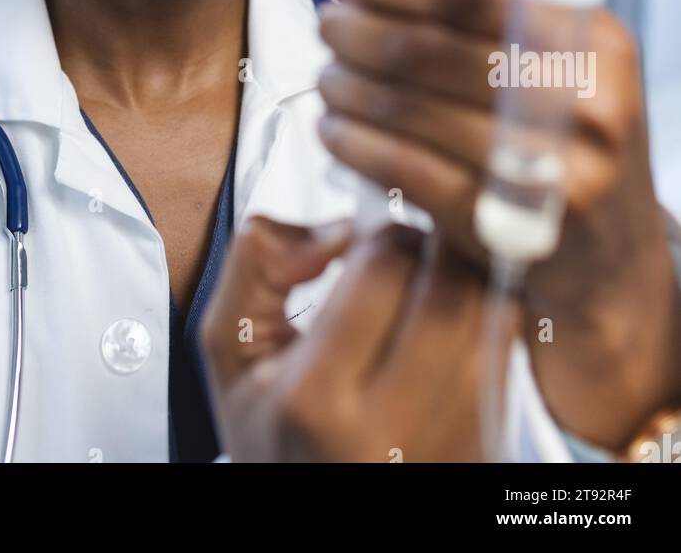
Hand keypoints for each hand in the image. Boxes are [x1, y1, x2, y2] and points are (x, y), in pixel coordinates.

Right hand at [200, 214, 517, 462]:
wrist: (310, 517)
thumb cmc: (273, 425)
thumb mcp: (232, 345)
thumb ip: (257, 262)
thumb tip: (335, 225)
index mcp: (312, 400)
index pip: (383, 268)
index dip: (384, 231)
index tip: (371, 236)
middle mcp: (386, 434)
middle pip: (449, 292)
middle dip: (436, 246)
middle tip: (416, 241)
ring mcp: (445, 451)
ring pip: (493, 324)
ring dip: (473, 278)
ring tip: (440, 270)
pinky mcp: (483, 457)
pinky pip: (510, 362)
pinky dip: (491, 323)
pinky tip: (458, 316)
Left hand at [316, 0, 680, 450]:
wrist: (609, 254)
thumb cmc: (560, 136)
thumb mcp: (552, 61)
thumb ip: (480, 15)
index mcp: (585, 39)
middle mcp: (578, 101)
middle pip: (426, 50)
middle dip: (356, 31)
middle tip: (327, 25)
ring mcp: (546, 170)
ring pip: (406, 109)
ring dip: (346, 86)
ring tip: (327, 77)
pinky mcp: (507, 225)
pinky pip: (405, 171)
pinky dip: (355, 143)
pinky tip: (334, 129)